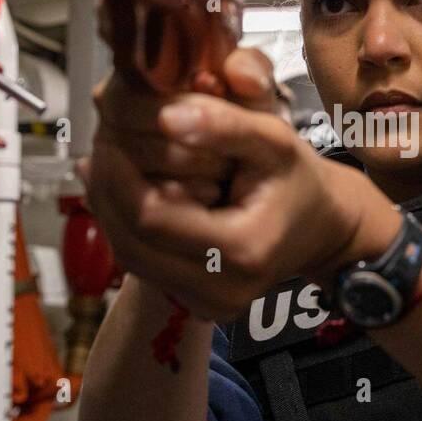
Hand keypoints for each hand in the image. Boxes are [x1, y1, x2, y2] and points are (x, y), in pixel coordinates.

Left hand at [76, 48, 278, 309]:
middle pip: (130, 244)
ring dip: (110, 208)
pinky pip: (144, 265)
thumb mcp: (275, 139)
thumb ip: (226, 124)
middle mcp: (222, 291)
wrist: (320, 228)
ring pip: (130, 257)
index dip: (120, 175)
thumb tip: (167, 115)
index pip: (150, 217)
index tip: (108, 134)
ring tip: (104, 163)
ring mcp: (208, 304)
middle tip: (100, 144)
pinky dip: (126, 225)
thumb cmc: (298, 180)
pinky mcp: (196, 305)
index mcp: (243, 251)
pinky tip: (122, 189)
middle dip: (107, 190)